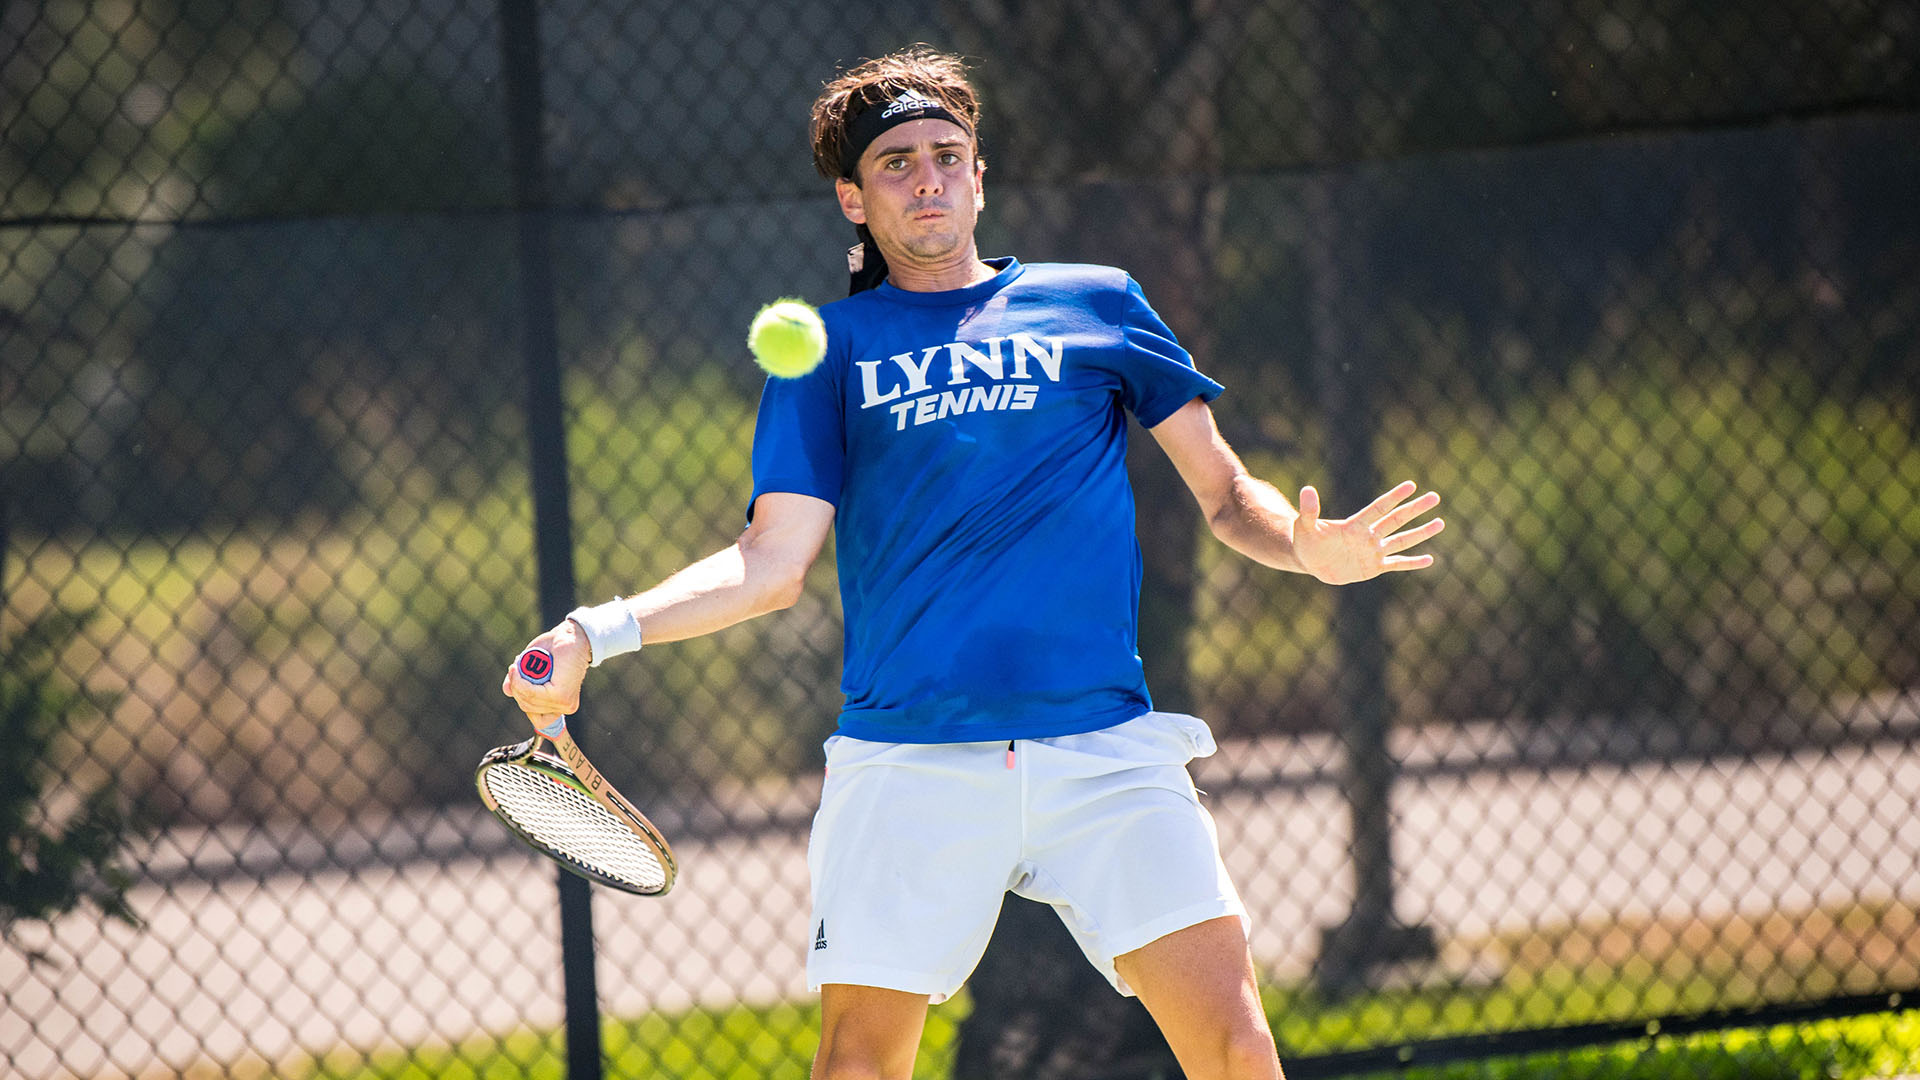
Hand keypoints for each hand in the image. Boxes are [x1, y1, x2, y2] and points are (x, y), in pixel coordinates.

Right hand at [501, 618, 592, 731]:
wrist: (571, 635)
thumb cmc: (552, 651)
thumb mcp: (531, 668)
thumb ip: (520, 682)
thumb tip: (507, 691)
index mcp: (562, 704)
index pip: (540, 721)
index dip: (524, 702)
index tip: (519, 682)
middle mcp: (565, 706)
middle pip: (528, 708)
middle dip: (516, 688)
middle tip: (514, 668)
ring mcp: (564, 702)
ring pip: (528, 701)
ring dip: (516, 683)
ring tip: (516, 666)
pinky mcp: (560, 694)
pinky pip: (530, 693)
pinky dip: (520, 681)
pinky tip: (517, 670)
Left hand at [1293, 480, 1442, 584]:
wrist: (1309, 560)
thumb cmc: (1306, 539)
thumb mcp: (1305, 525)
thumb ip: (1309, 510)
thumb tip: (1307, 489)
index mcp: (1356, 524)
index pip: (1378, 508)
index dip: (1394, 497)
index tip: (1411, 485)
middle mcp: (1369, 535)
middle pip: (1396, 520)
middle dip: (1415, 509)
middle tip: (1434, 497)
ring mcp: (1373, 551)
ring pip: (1401, 540)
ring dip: (1420, 533)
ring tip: (1439, 523)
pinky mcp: (1373, 567)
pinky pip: (1397, 563)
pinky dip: (1412, 563)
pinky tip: (1429, 559)